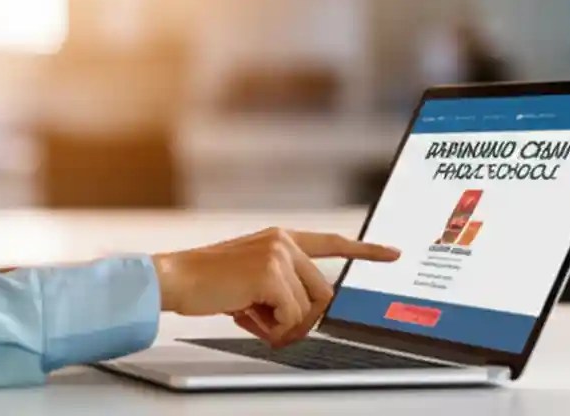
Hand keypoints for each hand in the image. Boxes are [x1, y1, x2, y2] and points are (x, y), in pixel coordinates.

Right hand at [151, 228, 399, 347]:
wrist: (177, 279)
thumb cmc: (209, 284)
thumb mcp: (251, 281)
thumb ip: (282, 289)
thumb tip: (306, 318)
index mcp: (280, 239)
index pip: (331, 242)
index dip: (364, 251)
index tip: (392, 253)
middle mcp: (284, 241)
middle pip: (323, 295)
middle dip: (301, 321)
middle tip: (271, 329)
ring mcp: (279, 254)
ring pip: (309, 309)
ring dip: (284, 326)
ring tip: (252, 318)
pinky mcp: (271, 272)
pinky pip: (292, 316)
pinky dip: (272, 327)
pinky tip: (246, 314)